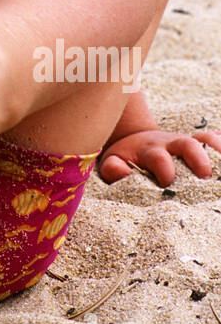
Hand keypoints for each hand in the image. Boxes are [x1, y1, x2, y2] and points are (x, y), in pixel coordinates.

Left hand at [98, 129, 220, 185]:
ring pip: (202, 140)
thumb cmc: (125, 158)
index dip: (165, 170)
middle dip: (198, 158)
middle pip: (187, 144)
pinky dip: (219, 143)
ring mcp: (184, 143)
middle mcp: (170, 144)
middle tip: (205, 176)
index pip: (159, 157)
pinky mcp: (195, 144)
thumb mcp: (113, 162)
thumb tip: (123, 173)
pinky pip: (211, 139)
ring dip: (215, 149)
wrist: (134, 141)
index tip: (167, 184)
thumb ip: (113, 169)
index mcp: (150, 151)